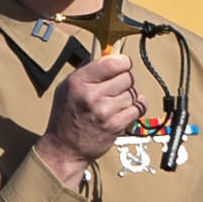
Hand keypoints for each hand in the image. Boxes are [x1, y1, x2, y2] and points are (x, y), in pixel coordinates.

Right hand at [37, 44, 147, 187]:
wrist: (64, 148)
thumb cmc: (65, 118)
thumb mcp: (66, 88)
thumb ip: (86, 70)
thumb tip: (106, 53)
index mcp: (78, 82)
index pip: (112, 62)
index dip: (122, 62)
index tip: (122, 65)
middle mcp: (92, 95)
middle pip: (126, 77)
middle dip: (124, 81)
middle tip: (116, 88)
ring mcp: (105, 111)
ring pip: (133, 93)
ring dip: (128, 96)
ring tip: (116, 103)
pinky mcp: (116, 125)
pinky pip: (138, 108)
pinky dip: (136, 107)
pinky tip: (127, 109)